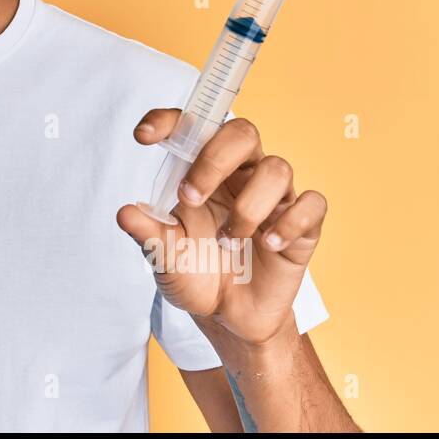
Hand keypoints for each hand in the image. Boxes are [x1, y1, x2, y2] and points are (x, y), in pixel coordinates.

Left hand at [116, 109, 327, 345]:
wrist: (227, 317)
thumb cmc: (196, 273)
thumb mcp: (163, 257)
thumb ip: (148, 234)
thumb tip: (125, 214)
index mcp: (205, 172)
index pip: (195, 128)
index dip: (170, 121)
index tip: (143, 136)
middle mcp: (240, 176)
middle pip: (242, 133)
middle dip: (214, 160)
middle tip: (192, 198)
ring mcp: (274, 199)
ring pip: (277, 168)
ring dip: (248, 206)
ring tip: (229, 241)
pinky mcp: (302, 226)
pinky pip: (312, 204)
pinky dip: (290, 222)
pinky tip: (269, 245)